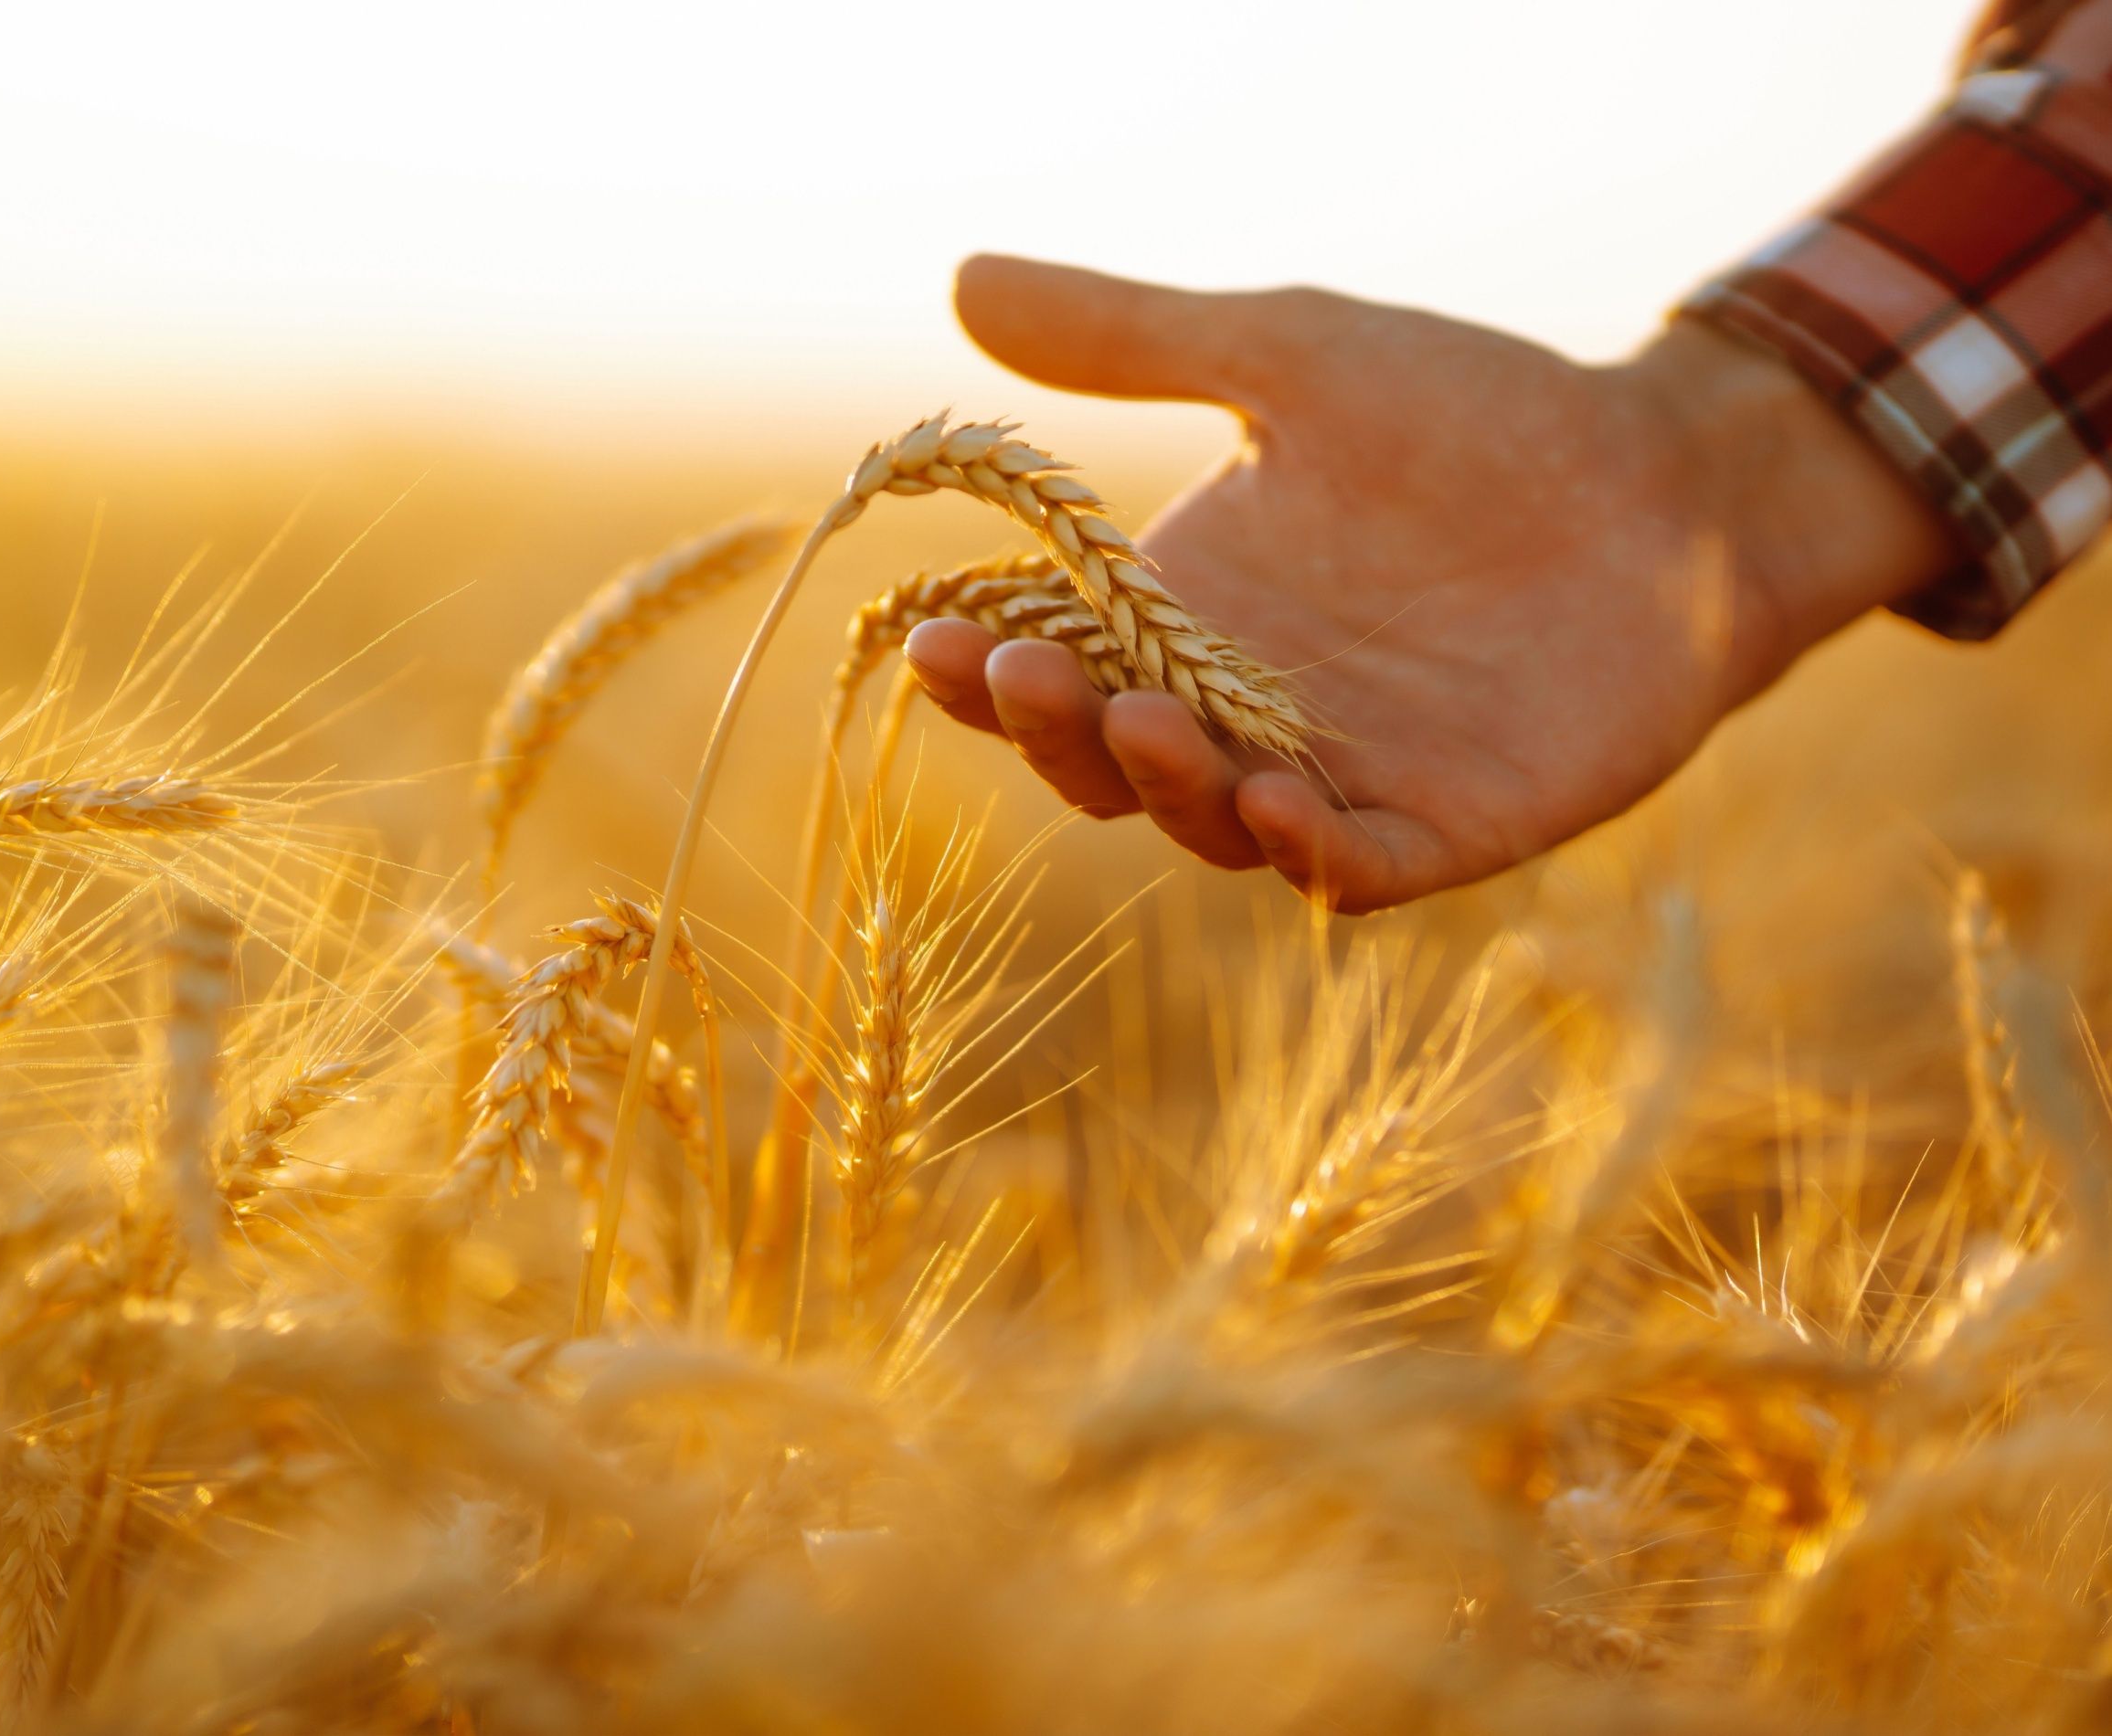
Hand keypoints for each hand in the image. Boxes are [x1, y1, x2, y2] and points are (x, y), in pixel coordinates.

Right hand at [906, 256, 1953, 910]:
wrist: (1663, 480)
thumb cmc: (1475, 415)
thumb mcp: (1290, 353)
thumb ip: (1136, 338)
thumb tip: (963, 278)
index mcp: (1184, 614)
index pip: (1051, 662)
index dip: (981, 664)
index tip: (929, 628)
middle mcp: (1237, 710)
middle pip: (1104, 761)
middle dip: (1051, 728)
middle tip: (1025, 669)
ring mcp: (1333, 777)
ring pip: (1210, 822)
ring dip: (1165, 786)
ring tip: (1142, 719)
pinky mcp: (1439, 827)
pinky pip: (1351, 868)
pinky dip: (1305, 852)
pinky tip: (1273, 802)